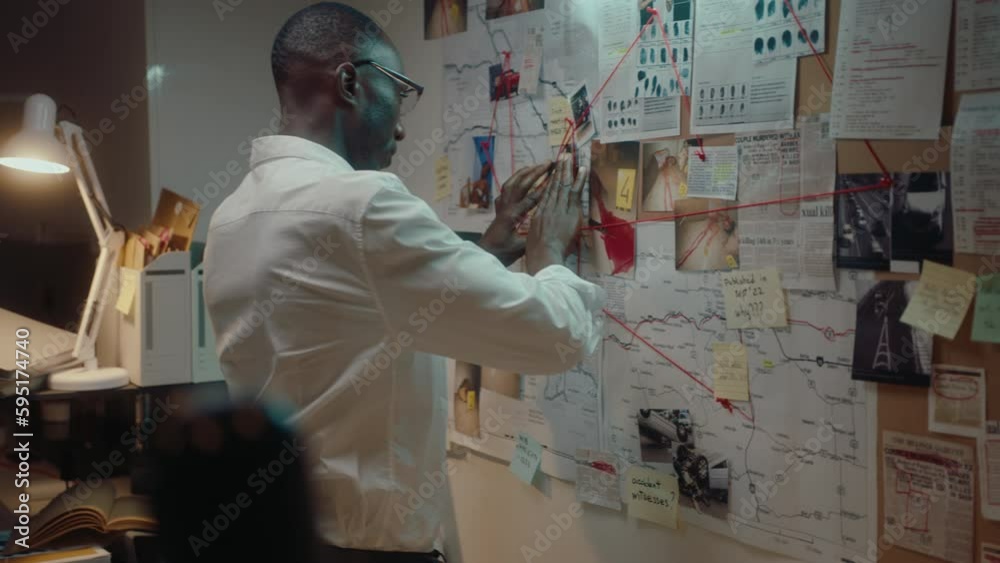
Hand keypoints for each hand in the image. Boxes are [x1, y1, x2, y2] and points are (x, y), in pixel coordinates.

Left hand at [479, 162, 552, 265]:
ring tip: (535, 166)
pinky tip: (520, 179)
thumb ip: (533, 236)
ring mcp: (501, 206)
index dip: (544, 186)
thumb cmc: (503, 253)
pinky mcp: (498, 208)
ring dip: (524, 173)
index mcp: (513, 215)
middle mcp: (506, 207)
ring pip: (511, 183)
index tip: (555, 176)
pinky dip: (514, 181)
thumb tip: (550, 229)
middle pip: (521, 184)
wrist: (486, 254)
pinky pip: (505, 190)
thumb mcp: (521, 247)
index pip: (531, 197)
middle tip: (548, 163)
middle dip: (535, 172)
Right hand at [525, 157, 586, 274]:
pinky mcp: (569, 211)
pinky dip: (579, 179)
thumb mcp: (531, 238)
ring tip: (570, 157)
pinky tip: (582, 169)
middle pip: (554, 185)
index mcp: (539, 213)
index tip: (553, 171)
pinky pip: (575, 192)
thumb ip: (538, 229)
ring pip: (564, 185)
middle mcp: (548, 207)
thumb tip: (541, 228)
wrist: (543, 254)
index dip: (550, 181)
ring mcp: (559, 207)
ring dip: (567, 170)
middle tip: (563, 156)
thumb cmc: (537, 252)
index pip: (546, 193)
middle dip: (559, 170)